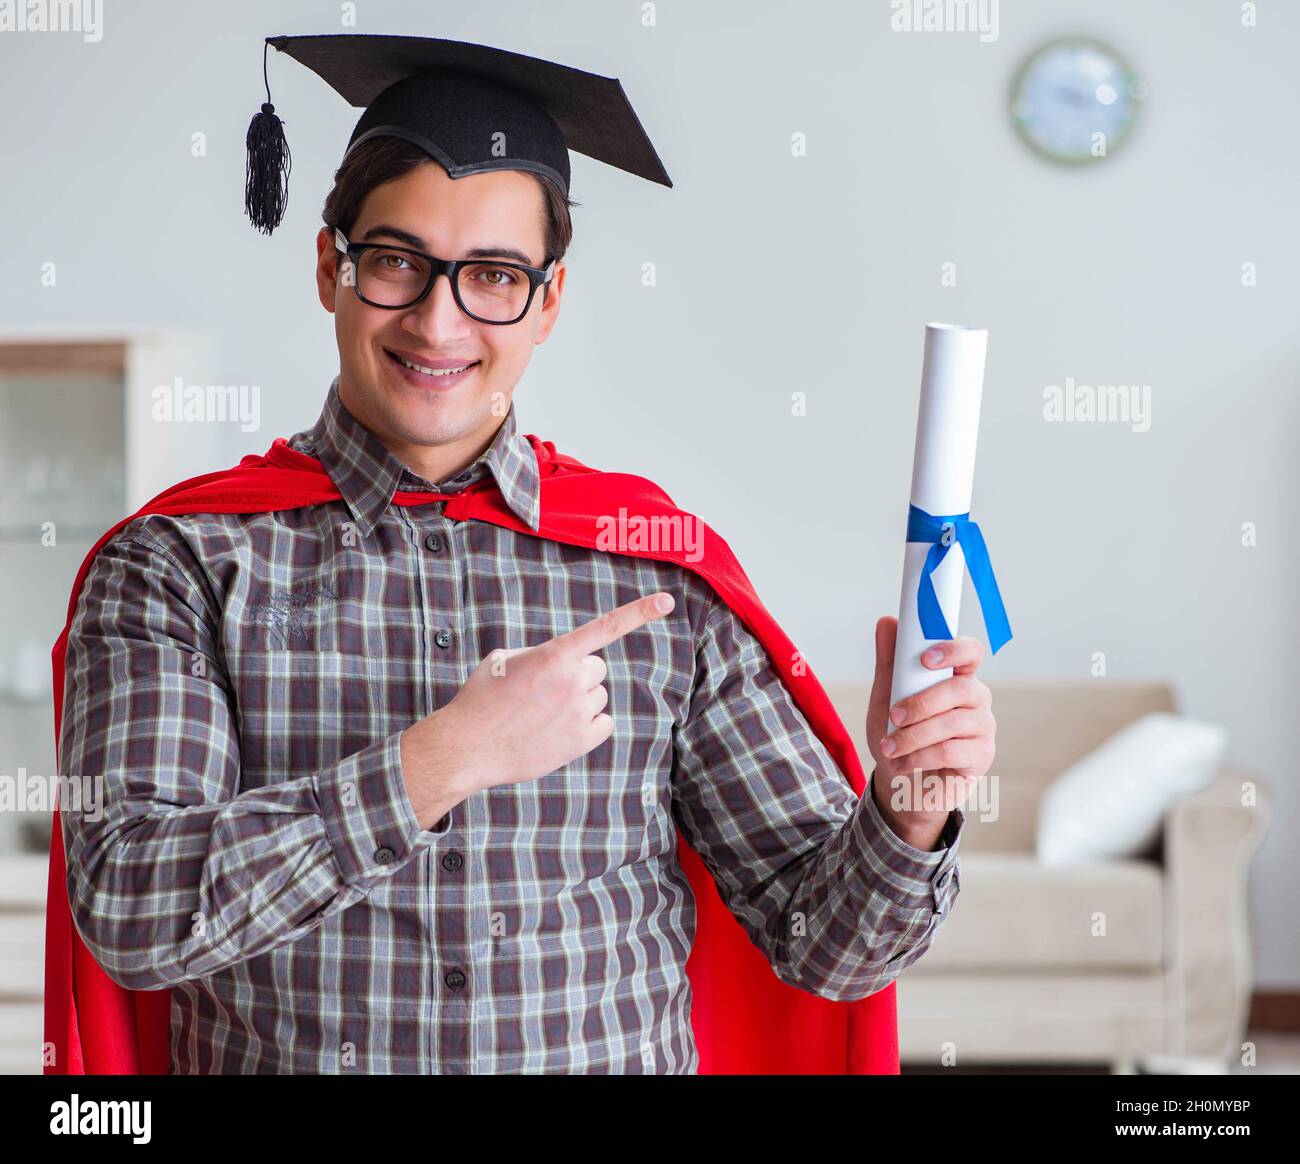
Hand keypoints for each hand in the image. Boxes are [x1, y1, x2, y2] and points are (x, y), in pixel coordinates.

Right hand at [432, 591, 675, 794]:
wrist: (468, 746)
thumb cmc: (481, 699)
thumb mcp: (505, 660)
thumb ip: (543, 654)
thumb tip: (566, 662)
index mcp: (555, 654)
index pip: (606, 627)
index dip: (639, 612)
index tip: (667, 601)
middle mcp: (573, 680)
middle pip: (596, 669)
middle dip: (577, 675)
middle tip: (544, 692)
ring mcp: (580, 712)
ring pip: (598, 697)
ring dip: (578, 701)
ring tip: (543, 714)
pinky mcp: (583, 741)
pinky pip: (603, 723)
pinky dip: (586, 726)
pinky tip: (558, 731)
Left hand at [865, 615, 994, 841]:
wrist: (901, 782)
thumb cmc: (899, 735)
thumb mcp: (886, 698)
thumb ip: (890, 663)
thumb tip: (887, 621)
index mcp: (955, 677)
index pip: (970, 652)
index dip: (953, 650)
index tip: (926, 659)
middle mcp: (975, 698)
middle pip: (960, 689)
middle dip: (922, 703)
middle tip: (894, 715)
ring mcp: (982, 727)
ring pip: (952, 723)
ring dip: (913, 736)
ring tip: (889, 747)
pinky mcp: (981, 756)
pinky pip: (951, 752)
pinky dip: (919, 757)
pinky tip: (902, 764)